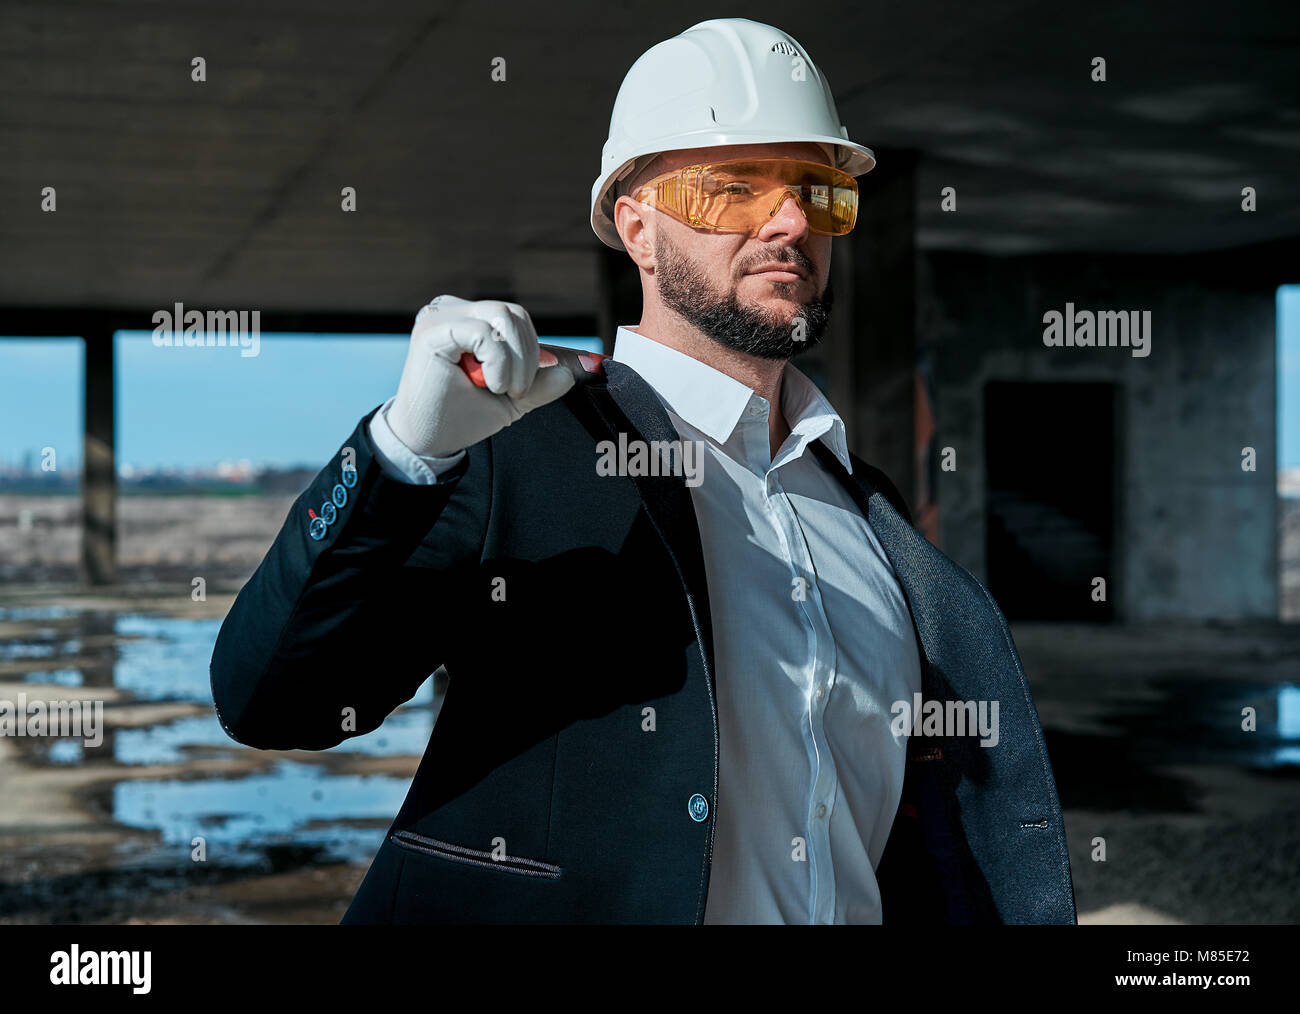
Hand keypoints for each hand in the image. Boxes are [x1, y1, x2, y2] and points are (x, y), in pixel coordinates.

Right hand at [386, 295, 575, 457]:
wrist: (426, 441)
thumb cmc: (461, 416)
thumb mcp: (511, 399)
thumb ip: (539, 384)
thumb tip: (569, 374)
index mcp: (468, 320)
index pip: (515, 318)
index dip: (533, 351)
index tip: (526, 387)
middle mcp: (452, 311)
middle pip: (513, 313)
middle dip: (528, 356)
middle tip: (517, 392)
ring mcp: (441, 316)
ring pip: (503, 316)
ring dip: (515, 361)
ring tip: (502, 390)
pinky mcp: (433, 330)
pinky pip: (484, 332)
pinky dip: (498, 362)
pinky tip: (489, 384)